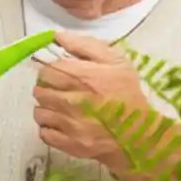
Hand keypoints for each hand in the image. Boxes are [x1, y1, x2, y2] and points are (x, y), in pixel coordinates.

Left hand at [32, 31, 170, 180]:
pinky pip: (43, 132)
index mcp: (84, 78)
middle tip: (62, 91)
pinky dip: (50, 128)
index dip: (50, 71)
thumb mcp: (115, 61)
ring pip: (39, 111)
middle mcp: (73, 101)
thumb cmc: (127, 93)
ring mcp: (70, 126)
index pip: (46, 70)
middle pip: (40, 90)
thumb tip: (56, 36)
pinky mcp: (70, 144)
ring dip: (48, 108)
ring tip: (63, 108)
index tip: (59, 74)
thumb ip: (84, 45)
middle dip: (48, 88)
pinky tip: (63, 124)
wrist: (141, 133)